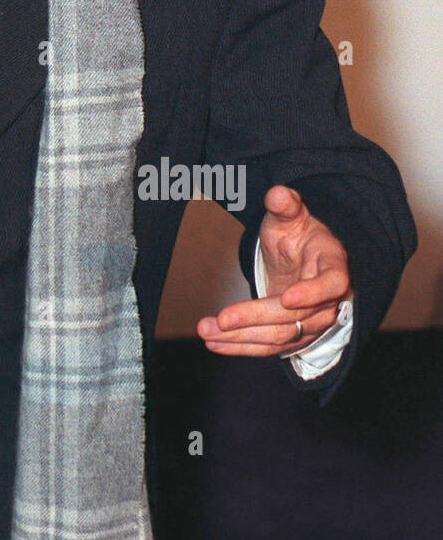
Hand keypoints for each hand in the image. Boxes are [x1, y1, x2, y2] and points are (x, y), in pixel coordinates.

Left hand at [197, 185, 351, 357]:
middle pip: (294, 317)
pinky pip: (267, 347)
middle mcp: (329, 301)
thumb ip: (285, 206)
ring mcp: (312, 323)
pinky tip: (214, 343)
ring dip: (241, 338)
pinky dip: (240, 347)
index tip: (286, 297)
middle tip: (221, 319)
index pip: (331, 284)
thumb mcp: (291, 217)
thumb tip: (277, 192)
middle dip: (255, 319)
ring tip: (206, 332)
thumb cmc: (298, 234)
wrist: (302, 260)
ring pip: (279, 337)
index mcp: (333, 266)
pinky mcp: (293, 337)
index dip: (311, 293)